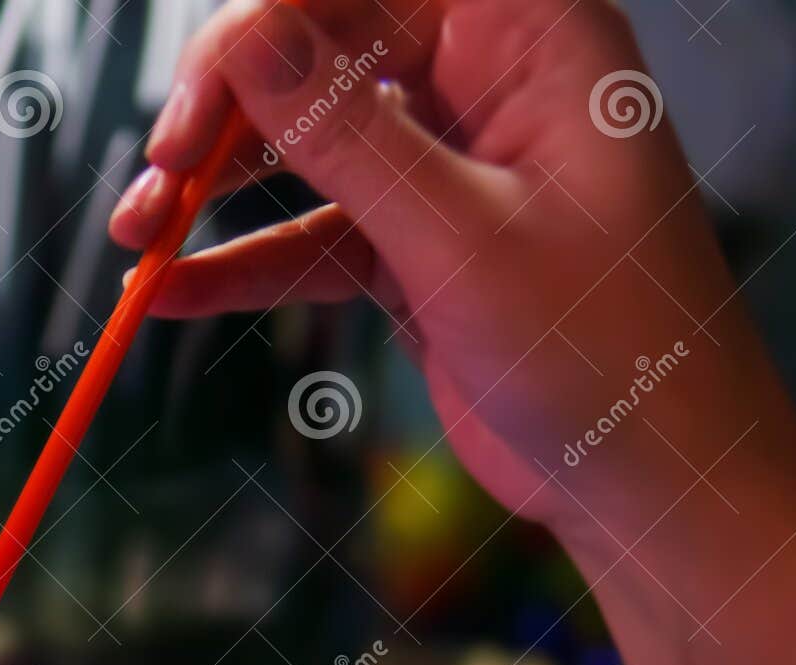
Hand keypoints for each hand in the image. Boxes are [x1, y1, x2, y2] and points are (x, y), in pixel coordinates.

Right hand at [114, 0, 795, 664]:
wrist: (655, 487)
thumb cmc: (609, 359)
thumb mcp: (462, 242)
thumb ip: (348, 136)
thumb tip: (244, 34)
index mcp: (529, 36)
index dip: (264, 30)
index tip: (196, 109)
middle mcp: (486, 82)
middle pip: (319, 52)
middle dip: (226, 112)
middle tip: (158, 177)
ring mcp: (449, 167)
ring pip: (305, 144)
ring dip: (217, 188)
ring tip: (139, 235)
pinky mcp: (421, 245)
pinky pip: (314, 233)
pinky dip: (246, 263)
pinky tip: (170, 293)